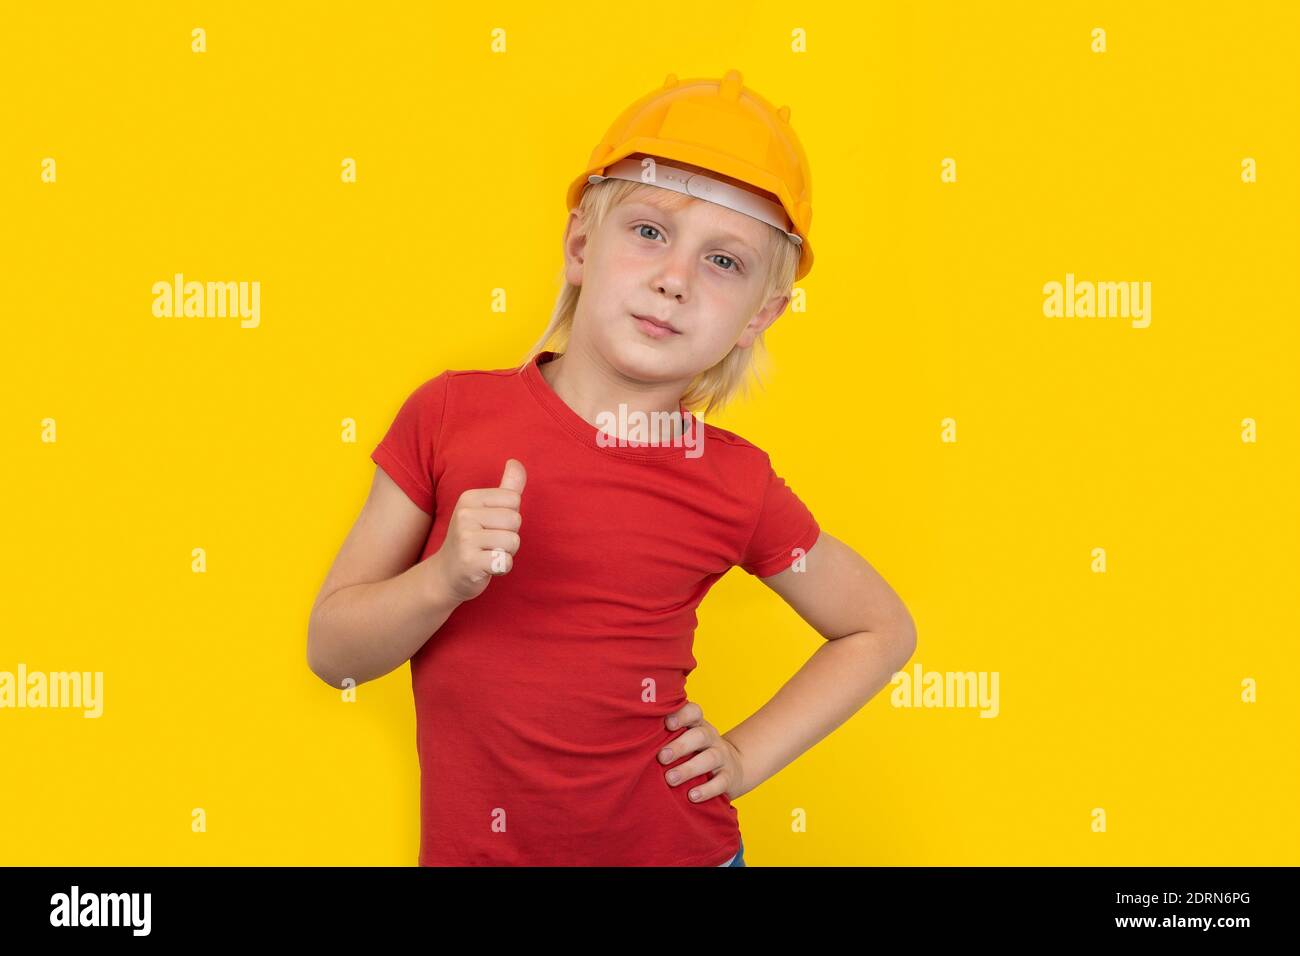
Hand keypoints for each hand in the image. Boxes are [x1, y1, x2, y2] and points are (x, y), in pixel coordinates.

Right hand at [432, 458, 525, 602]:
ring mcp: (465, 539)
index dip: (509, 517)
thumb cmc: (473, 540)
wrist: (445, 575)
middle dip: (509, 535)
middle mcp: (464, 515)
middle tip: (488, 543)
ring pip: (513, 541)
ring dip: (505, 552)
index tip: (491, 526)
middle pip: (515, 520)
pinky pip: (506, 562)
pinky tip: (486, 566)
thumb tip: (516, 462)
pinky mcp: (469, 562)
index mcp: (469, 498)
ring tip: (487, 553)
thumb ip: (506, 487)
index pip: (514, 500)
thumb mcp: (486, 510)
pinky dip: (501, 567)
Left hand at [658, 700, 746, 802]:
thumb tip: (625, 737)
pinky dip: (707, 789)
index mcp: (697, 725)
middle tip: (661, 757)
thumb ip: (663, 736)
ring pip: (710, 758)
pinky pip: (721, 782)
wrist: (732, 769)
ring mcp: (722, 757)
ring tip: (670, 779)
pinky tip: (692, 796)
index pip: (694, 712)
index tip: (666, 723)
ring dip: (689, 768)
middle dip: (680, 746)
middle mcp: (711, 738)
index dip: (682, 715)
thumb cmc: (694, 752)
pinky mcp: (729, 777)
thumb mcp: (684, 739)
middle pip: (700, 735)